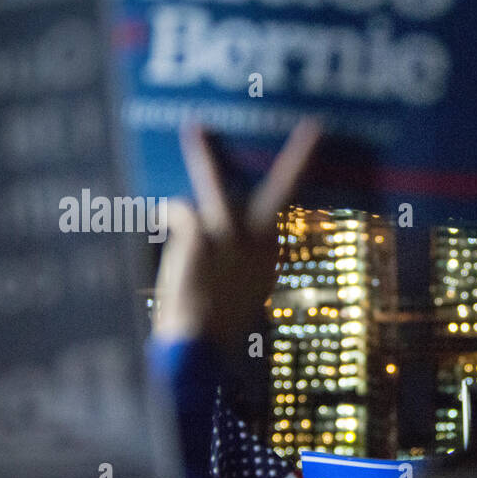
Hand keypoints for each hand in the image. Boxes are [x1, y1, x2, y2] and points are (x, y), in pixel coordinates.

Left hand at [153, 120, 320, 354]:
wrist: (200, 349)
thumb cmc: (213, 332)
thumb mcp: (235, 299)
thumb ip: (235, 269)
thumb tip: (217, 252)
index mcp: (270, 259)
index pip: (277, 215)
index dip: (287, 189)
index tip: (304, 165)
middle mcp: (260, 242)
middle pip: (283, 190)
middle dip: (301, 157)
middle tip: (316, 130)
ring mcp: (232, 235)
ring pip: (214, 182)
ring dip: (205, 154)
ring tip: (197, 128)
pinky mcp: (203, 232)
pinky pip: (179, 210)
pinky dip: (167, 219)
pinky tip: (160, 228)